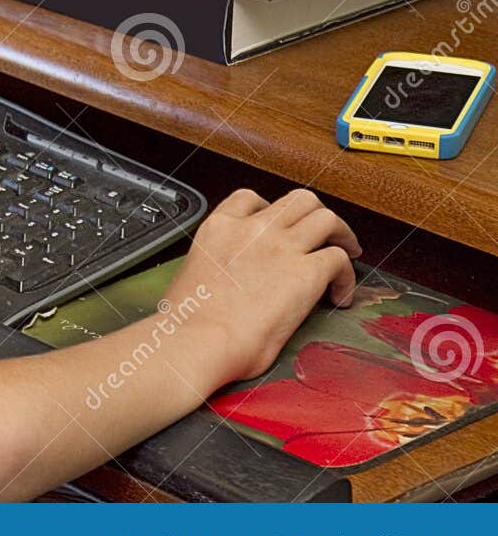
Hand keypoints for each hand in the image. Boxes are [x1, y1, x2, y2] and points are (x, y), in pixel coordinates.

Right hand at [169, 188, 361, 387]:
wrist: (199, 337)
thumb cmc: (189, 319)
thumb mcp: (192, 275)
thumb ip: (215, 266)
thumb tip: (223, 282)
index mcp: (219, 228)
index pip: (250, 198)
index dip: (272, 209)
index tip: (280, 226)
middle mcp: (253, 229)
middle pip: (298, 200)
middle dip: (315, 215)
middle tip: (324, 235)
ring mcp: (282, 247)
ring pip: (326, 218)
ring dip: (341, 234)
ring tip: (346, 252)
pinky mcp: (307, 273)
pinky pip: (339, 260)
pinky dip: (347, 276)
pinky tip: (341, 295)